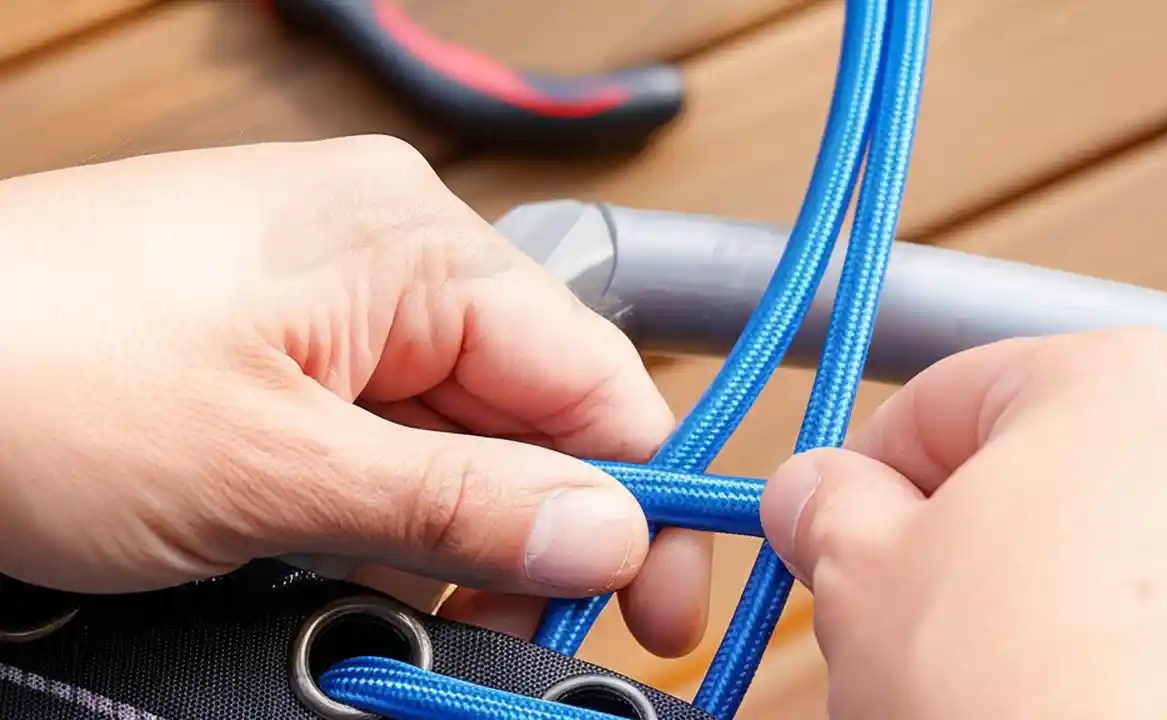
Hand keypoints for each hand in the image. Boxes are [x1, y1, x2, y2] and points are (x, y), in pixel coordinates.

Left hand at [0, 137, 709, 656]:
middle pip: (531, 409)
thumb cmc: (19, 367)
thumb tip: (606, 532)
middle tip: (536, 636)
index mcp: (408, 238)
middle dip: (541, 530)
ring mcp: (331, 307)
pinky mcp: (284, 358)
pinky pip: (386, 444)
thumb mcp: (268, 467)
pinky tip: (355, 567)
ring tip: (414, 609)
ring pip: (459, 439)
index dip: (643, 493)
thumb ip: (458, 502)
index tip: (660, 602)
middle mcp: (384, 257)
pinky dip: (391, 519)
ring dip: (456, 536)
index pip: (592, 371)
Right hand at [761, 329, 1166, 718]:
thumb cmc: (1025, 707)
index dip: (872, 470)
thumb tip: (815, 492)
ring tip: (1004, 674)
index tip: (845, 526)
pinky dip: (1136, 637)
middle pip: (1042, 462)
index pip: (946, 398)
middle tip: (915, 614)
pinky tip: (1086, 694)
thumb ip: (827, 505)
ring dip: (1049, 586)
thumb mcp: (863, 583)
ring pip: (1120, 534)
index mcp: (1115, 381)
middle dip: (966, 536)